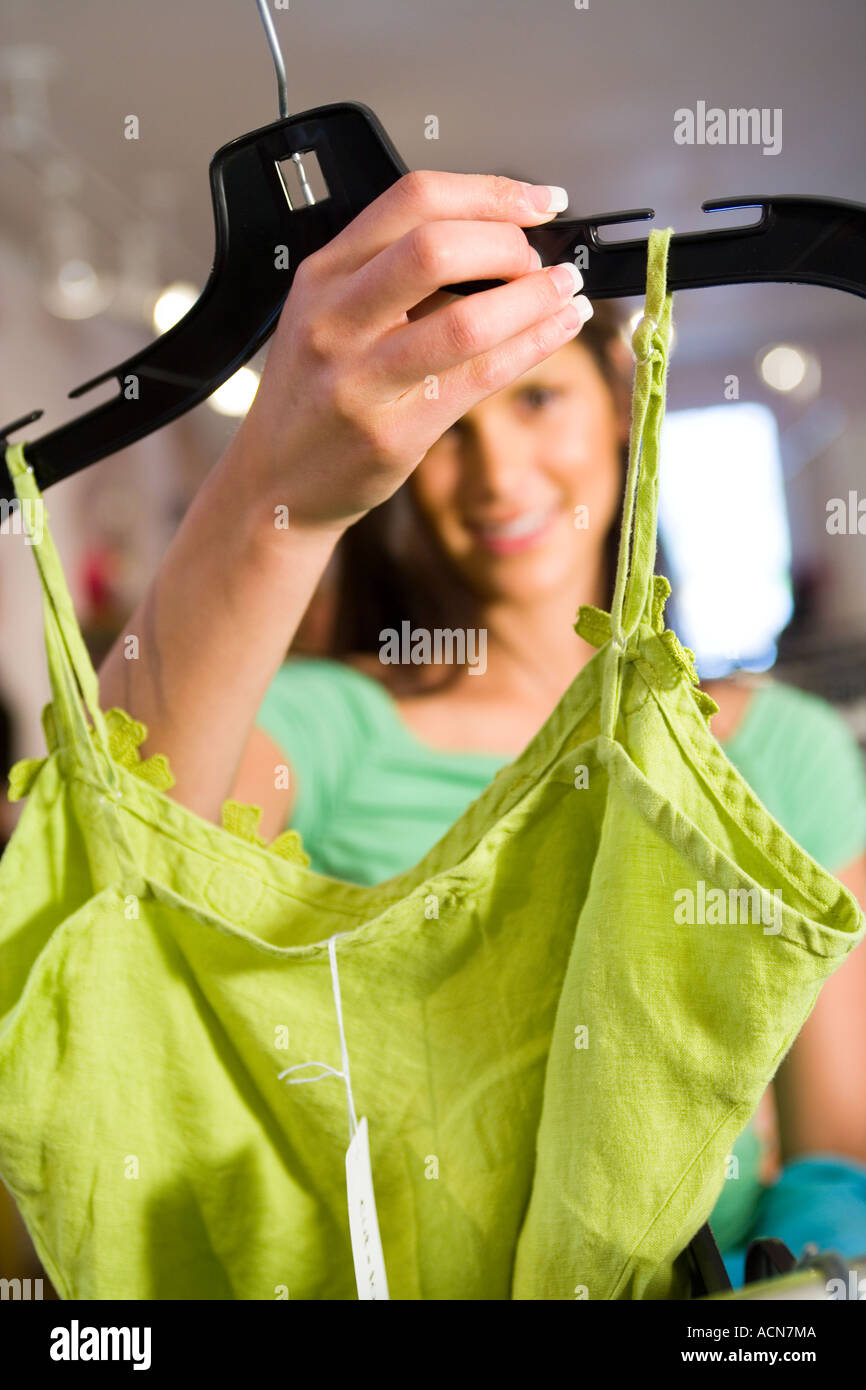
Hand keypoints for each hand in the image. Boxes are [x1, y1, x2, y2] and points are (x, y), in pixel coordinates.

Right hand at [238, 170, 591, 529]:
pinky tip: (557, 331)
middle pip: (436, 248)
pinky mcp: (393, 431)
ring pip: (466, 318)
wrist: (277, 480)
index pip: (412, 200)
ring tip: (565, 292)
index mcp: (323, 274)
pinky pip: (479, 378)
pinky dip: (533, 346)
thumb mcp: (328, 315)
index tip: (537, 200)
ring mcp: (361, 378)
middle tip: (539, 260)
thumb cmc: (314, 395)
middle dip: (509, 244)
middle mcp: (335, 319)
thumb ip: (390, 274)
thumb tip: (494, 237)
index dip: (490, 192)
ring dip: (535, 299)